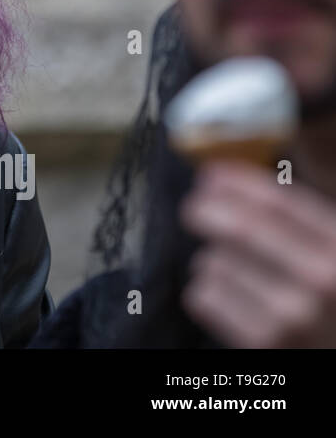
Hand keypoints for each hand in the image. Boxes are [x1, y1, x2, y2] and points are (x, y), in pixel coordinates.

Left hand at [179, 160, 335, 346]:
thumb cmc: (329, 303)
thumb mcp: (331, 254)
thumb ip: (296, 223)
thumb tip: (219, 179)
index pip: (279, 203)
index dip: (236, 183)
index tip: (209, 174)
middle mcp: (319, 280)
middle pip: (242, 228)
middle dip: (207, 210)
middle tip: (193, 208)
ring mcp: (290, 314)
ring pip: (216, 262)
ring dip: (211, 259)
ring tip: (234, 272)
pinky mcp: (261, 341)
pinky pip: (204, 296)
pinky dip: (205, 290)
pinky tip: (227, 298)